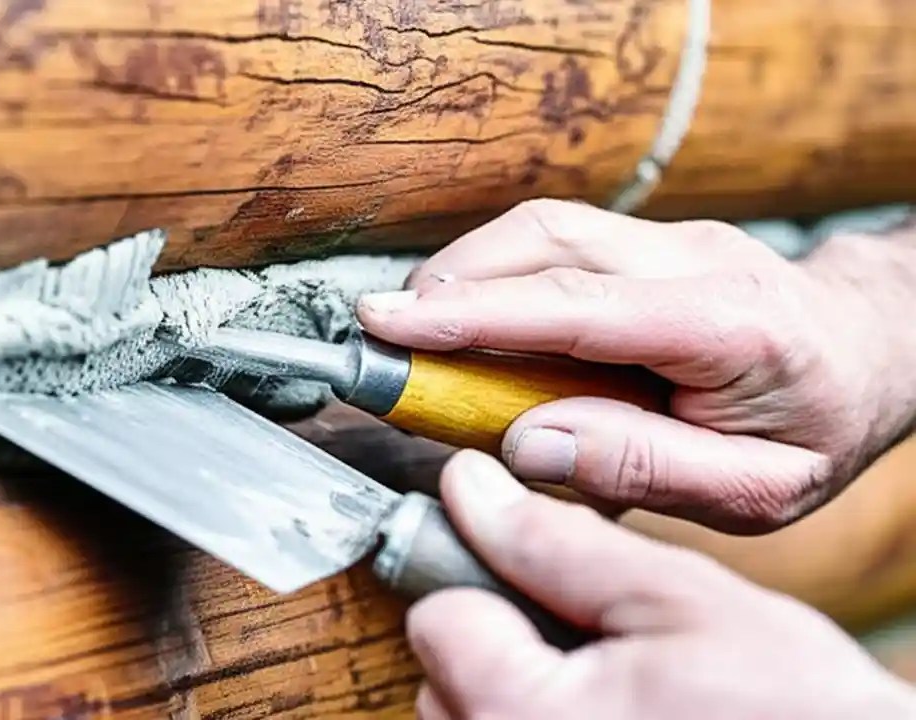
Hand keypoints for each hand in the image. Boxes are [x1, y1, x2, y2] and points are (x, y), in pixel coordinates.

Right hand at [358, 200, 915, 532]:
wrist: (872, 352)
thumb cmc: (819, 428)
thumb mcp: (758, 490)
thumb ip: (643, 470)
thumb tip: (527, 447)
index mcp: (724, 326)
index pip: (572, 305)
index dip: (469, 314)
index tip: (386, 325)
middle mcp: (693, 259)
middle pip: (545, 240)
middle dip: (448, 285)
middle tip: (382, 339)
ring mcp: (671, 239)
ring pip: (541, 229)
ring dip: (466, 277)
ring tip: (419, 337)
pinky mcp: (647, 241)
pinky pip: (555, 244)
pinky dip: (498, 279)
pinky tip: (478, 327)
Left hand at [408, 450, 915, 719]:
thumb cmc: (788, 707)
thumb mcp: (677, 598)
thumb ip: (558, 542)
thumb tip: (471, 487)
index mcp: (520, 715)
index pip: (437, 618)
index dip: (483, 577)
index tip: (534, 570)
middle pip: (441, 677)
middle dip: (496, 636)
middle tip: (584, 629)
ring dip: (516, 686)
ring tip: (604, 677)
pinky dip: (539, 719)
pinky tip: (608, 712)